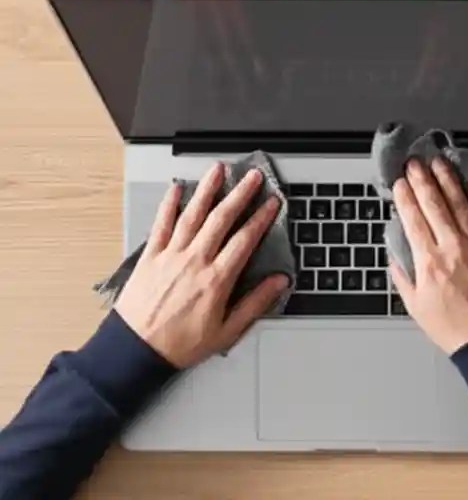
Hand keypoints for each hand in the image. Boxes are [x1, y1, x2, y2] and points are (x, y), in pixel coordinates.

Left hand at [115, 163, 288, 368]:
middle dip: (239, 194)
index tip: (272, 203)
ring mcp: (170, 256)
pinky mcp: (150, 257)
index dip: (261, 218)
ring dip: (207, 190)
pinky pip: (161, 224)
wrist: (136, 350)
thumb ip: (255, 303)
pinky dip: (169, 204)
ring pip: (193, 215)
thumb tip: (279, 282)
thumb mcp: (227, 331)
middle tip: (252, 176)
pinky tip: (177, 188)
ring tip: (218, 170)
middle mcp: (194, 262)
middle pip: (221, 219)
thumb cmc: (180, 344)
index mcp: (216, 280)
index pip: (245, 240)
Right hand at [389, 157, 467, 354]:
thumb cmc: (455, 328)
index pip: (413, 220)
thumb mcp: (416, 307)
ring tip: (439, 164)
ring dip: (449, 180)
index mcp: (430, 262)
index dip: (405, 198)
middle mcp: (454, 248)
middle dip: (422, 180)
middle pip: (434, 205)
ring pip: (461, 204)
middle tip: (416, 164)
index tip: (400, 184)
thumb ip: (403, 278)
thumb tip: (395, 257)